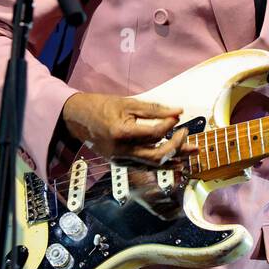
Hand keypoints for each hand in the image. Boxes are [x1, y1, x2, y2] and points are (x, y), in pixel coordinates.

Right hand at [61, 92, 196, 166]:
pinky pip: (145, 165)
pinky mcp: (121, 163)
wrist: (77, 119)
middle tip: (187, 133)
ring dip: (174, 158)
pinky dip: (161, 162)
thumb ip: (154, 109)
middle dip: (177, 147)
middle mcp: (121, 151)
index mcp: (121, 133)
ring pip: (153, 165)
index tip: (177, 116)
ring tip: (192, 151)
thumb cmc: (101, 106)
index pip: (154, 134)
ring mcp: (120, 160)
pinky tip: (175, 158)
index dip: (169, 124)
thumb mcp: (128, 103)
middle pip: (157, 156)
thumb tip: (179, 112)